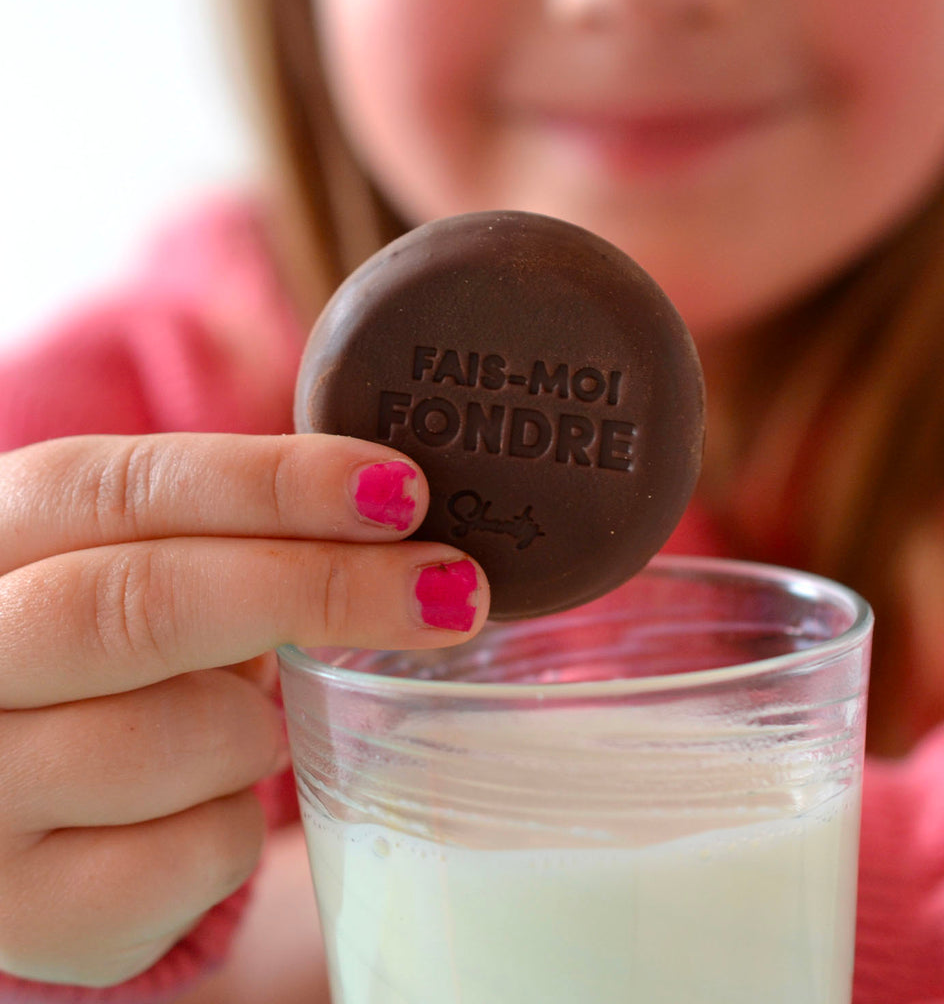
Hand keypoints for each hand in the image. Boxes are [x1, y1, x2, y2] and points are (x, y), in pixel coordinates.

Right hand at [0, 433, 487, 987]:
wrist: (22, 794)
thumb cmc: (121, 656)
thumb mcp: (154, 566)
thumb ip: (241, 532)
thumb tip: (400, 505)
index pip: (119, 487)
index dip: (270, 484)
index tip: (398, 492)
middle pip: (142, 603)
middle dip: (320, 588)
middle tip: (450, 589)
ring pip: (178, 737)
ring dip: (257, 728)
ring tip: (249, 728)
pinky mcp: (24, 909)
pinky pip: (193, 855)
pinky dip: (237, 825)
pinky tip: (205, 805)